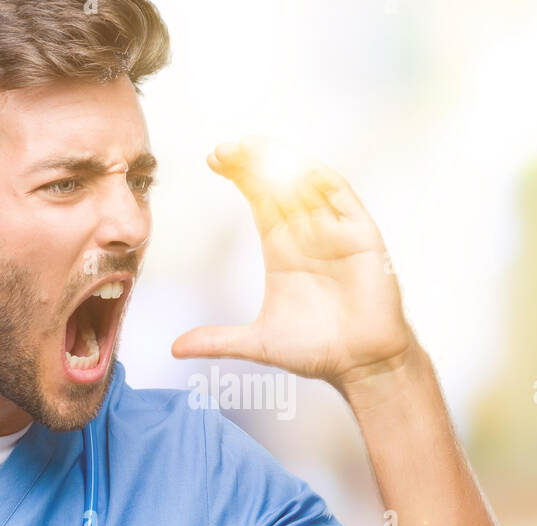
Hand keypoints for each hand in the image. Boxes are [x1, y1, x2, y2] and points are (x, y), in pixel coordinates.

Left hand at [171, 136, 416, 391]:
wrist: (361, 366)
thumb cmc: (318, 352)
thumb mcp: (257, 343)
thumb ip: (217, 340)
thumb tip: (175, 349)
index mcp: (282, 249)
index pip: (258, 199)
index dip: (239, 175)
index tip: (213, 160)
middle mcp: (307, 234)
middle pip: (277, 184)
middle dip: (252, 162)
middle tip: (224, 149)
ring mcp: (335, 231)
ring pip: (307, 182)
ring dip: (281, 162)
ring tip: (253, 149)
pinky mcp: (361, 236)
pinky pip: (341, 197)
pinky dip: (320, 178)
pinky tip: (296, 166)